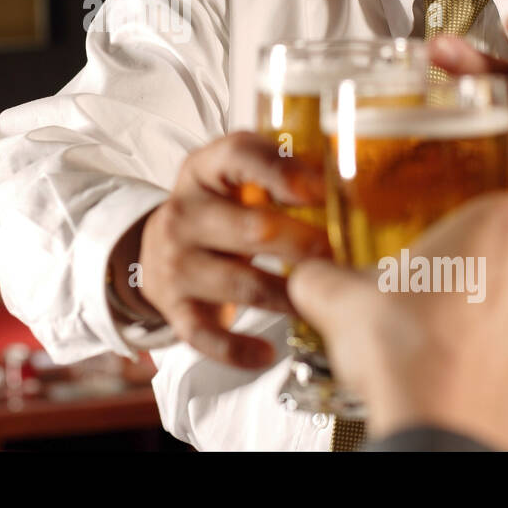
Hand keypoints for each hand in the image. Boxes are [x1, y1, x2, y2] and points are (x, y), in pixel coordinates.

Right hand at [123, 132, 327, 368]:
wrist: (158, 250)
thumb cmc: (219, 208)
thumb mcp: (237, 175)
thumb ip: (282, 169)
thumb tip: (350, 182)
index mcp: (203, 170)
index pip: (239, 156)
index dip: (283, 173)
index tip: (322, 191)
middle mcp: (183, 214)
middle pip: (250, 228)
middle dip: (302, 243)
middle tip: (338, 254)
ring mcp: (175, 264)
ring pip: (241, 285)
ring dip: (289, 295)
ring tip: (324, 298)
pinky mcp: (175, 308)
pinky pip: (208, 335)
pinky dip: (239, 349)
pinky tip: (268, 352)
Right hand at [289, 191, 507, 450]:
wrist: (435, 429)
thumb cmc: (407, 356)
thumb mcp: (341, 298)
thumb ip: (323, 274)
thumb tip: (311, 276)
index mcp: (502, 226)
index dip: (507, 217)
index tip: (479, 230)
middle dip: (502, 268)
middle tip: (455, 287)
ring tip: (465, 334)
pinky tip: (483, 367)